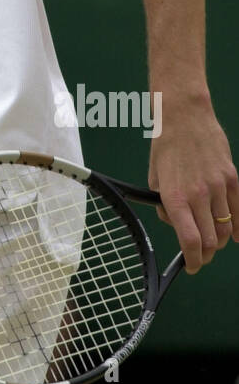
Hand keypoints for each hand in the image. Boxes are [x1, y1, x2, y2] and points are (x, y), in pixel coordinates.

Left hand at [148, 94, 238, 273]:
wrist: (184, 116)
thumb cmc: (166, 146)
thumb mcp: (154, 178)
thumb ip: (164, 205)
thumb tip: (174, 223)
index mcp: (176, 197)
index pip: (190, 241)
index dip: (192, 260)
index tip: (190, 267)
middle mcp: (199, 195)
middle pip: (211, 241)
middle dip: (205, 256)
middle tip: (200, 258)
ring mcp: (219, 186)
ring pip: (226, 229)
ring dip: (220, 243)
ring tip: (213, 245)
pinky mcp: (232, 178)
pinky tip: (236, 235)